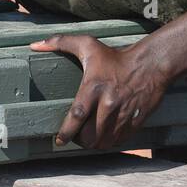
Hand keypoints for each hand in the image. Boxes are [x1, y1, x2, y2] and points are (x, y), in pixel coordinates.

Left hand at [27, 35, 168, 149]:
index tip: (59, 140)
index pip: (76, 115)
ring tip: (88, 138)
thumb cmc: (116, 56)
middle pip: (89, 135)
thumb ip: (60, 42)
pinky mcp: (135, 122)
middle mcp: (108, 103)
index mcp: (94, 87)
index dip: (66, 132)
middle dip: (79, 140)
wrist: (151, 64)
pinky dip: (109, 142)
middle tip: (75, 137)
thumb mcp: (88, 44)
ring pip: (103, 142)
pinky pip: (118, 141)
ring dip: (94, 144)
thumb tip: (35, 45)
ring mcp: (123, 114)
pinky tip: (104, 135)